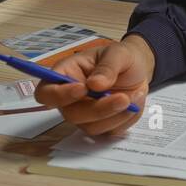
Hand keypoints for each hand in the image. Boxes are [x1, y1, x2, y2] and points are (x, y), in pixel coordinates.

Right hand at [33, 35, 154, 136]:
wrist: (139, 70)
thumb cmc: (121, 58)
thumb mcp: (118, 54)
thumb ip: (107, 67)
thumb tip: (94, 84)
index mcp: (66, 75)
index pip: (46, 93)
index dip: (59, 95)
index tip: (82, 89)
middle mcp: (70, 99)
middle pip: (71, 115)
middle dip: (99, 109)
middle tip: (123, 98)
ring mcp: (84, 115)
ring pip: (92, 127)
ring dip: (117, 114)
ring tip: (135, 94)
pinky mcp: (101, 125)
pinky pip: (110, 131)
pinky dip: (126, 119)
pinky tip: (135, 102)